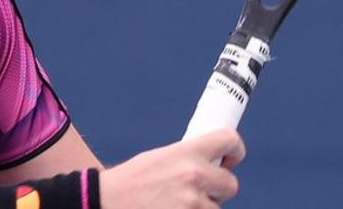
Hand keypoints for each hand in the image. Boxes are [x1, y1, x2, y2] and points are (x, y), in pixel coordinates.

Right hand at [98, 128, 244, 208]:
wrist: (106, 203)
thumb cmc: (129, 183)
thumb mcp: (159, 159)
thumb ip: (187, 159)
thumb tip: (210, 163)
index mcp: (186, 153)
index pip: (228, 140)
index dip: (235, 150)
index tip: (230, 159)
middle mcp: (194, 176)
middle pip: (231, 184)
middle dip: (218, 189)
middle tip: (198, 191)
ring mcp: (194, 204)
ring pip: (216, 208)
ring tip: (176, 205)